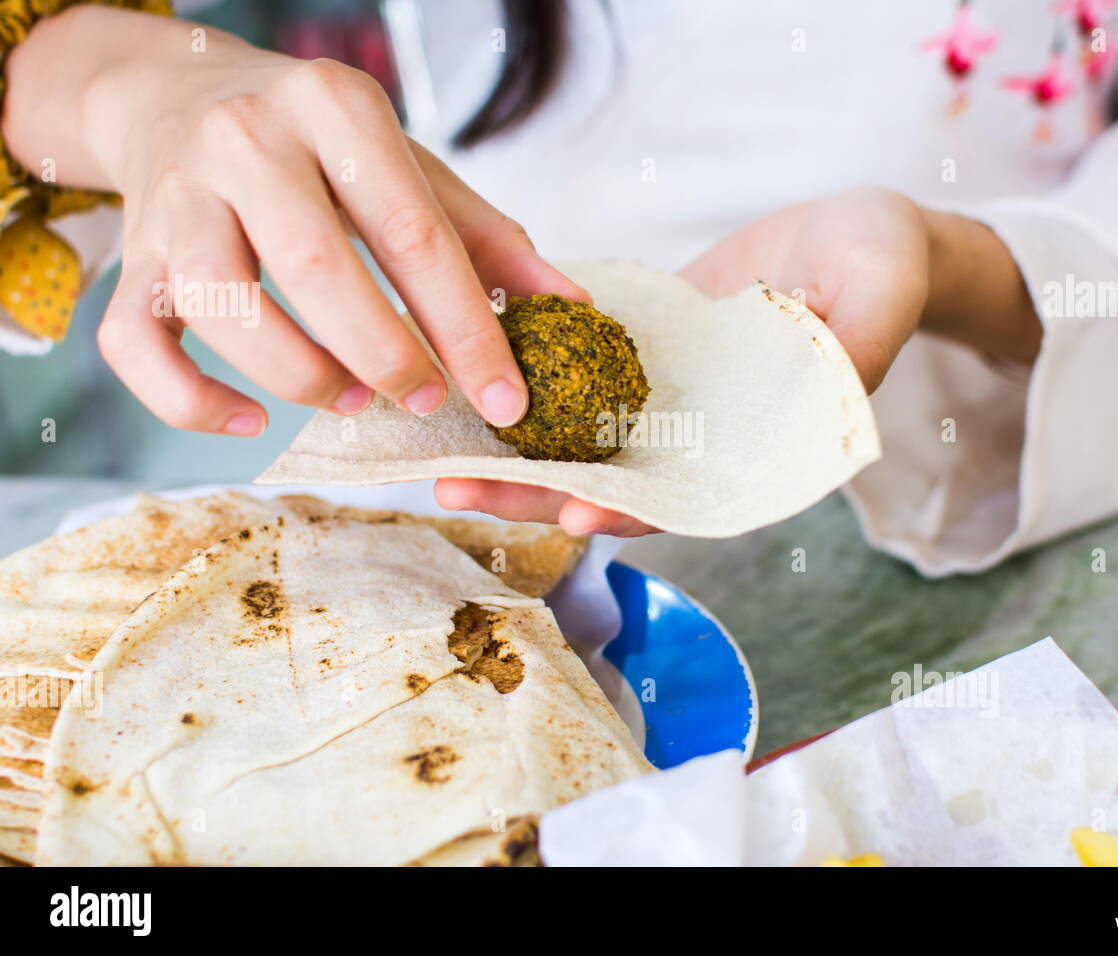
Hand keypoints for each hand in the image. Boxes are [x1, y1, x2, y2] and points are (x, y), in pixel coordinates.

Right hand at [4, 7, 584, 434]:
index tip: (505, 398)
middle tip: (428, 401)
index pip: (414, 233)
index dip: (466, 328)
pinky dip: (191, 403)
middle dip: (387, 355)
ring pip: (223, 306)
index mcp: (336, 111)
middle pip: (317, 268)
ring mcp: (177, 197)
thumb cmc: (315, 145)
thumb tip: (571, 306)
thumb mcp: (408, 166)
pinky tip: (251, 422)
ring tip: (353, 399)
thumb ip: (487, 238)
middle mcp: (247, 142)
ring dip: (301, 376)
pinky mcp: (131, 257)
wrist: (175, 95)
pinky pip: (136, 346)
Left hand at [436, 190, 931, 534]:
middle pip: (610, 480)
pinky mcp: (640, 356)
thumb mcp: (881, 298)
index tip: (573, 517)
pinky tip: (471, 374)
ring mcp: (667, 400)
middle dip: (534, 491)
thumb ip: (857, 350)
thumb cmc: (884, 266)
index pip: (686, 498)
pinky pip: (578, 376)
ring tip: (440, 452)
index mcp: (756, 449)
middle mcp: (702, 437)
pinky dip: (529, 382)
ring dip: (513, 449)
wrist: (856, 232)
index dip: (630, 512)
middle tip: (455, 489)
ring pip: (581, 437)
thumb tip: (838, 389)